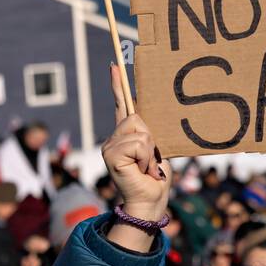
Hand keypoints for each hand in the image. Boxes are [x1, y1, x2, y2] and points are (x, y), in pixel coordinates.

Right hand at [102, 64, 171, 250]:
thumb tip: (146, 117)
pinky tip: (141, 170)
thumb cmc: (156, 176)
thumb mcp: (155, 149)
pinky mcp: (111, 154)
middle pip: (136, 116)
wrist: (151, 200)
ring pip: (139, 130)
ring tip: (146, 166)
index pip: (121, 104)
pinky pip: (138, 143)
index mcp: (126, 134)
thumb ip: (148, 132)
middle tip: (150, 160)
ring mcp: (110, 146)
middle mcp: (113, 138)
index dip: (118, 84)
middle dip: (151, 137)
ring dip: (150, 150)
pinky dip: (146, 157)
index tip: (114, 64)